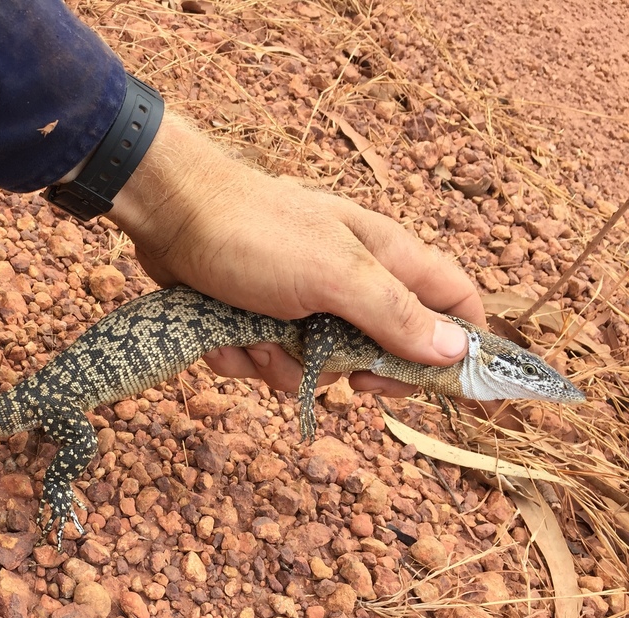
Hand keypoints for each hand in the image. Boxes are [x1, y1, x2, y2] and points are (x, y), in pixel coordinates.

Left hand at [108, 115, 485, 395]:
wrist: (168, 215)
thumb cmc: (255, 233)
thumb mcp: (333, 275)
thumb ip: (394, 312)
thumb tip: (457, 351)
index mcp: (385, 258)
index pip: (453, 300)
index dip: (463, 345)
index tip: (450, 389)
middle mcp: (350, 281)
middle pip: (382, 351)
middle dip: (352, 370)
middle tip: (343, 375)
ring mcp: (302, 301)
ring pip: (317, 365)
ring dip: (282, 365)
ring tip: (257, 335)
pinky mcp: (257, 318)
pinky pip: (266, 360)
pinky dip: (243, 356)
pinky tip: (223, 334)